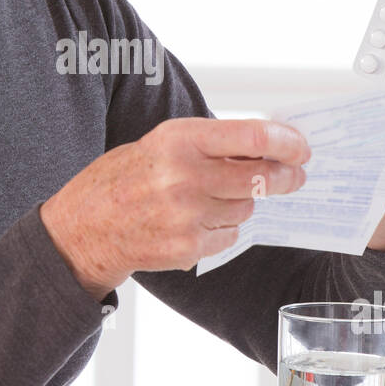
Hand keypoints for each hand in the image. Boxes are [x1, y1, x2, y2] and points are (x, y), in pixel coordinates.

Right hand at [40, 116, 310, 300]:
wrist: (83, 228)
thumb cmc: (123, 179)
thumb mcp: (161, 143)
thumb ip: (210, 144)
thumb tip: (265, 147)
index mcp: (179, 140)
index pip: (253, 137)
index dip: (287, 142)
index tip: (301, 147)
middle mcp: (185, 177)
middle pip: (262, 177)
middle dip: (287, 177)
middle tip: (295, 176)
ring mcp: (188, 216)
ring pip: (246, 208)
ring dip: (241, 203)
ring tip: (209, 198)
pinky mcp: (189, 248)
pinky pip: (229, 236)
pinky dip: (221, 228)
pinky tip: (192, 221)